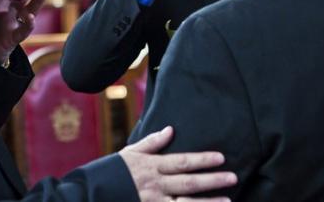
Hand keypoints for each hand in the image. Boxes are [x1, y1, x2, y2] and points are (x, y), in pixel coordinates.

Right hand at [120, 126, 236, 201]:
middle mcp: (155, 184)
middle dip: (212, 180)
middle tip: (233, 177)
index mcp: (151, 166)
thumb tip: (170, 129)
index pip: (182, 162)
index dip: (202, 159)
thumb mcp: (130, 152)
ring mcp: (153, 201)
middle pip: (188, 182)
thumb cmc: (111, 171)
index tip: (220, 158)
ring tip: (228, 201)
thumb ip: (152, 142)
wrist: (90, 192)